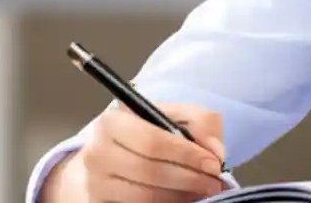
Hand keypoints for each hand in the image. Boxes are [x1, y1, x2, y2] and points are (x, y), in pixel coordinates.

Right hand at [41, 102, 228, 201]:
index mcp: (112, 123)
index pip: (153, 142)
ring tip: (201, 191)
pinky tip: (181, 198)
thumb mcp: (173, 116)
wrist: (108, 157)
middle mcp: (96, 154)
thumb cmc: (145, 134)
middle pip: (150, 172)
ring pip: (145, 196)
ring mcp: (94, 183)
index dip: (187, 155)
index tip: (213, 163)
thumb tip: (215, 151)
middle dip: (189, 178)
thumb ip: (201, 123)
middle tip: (213, 182)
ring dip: (180, 196)